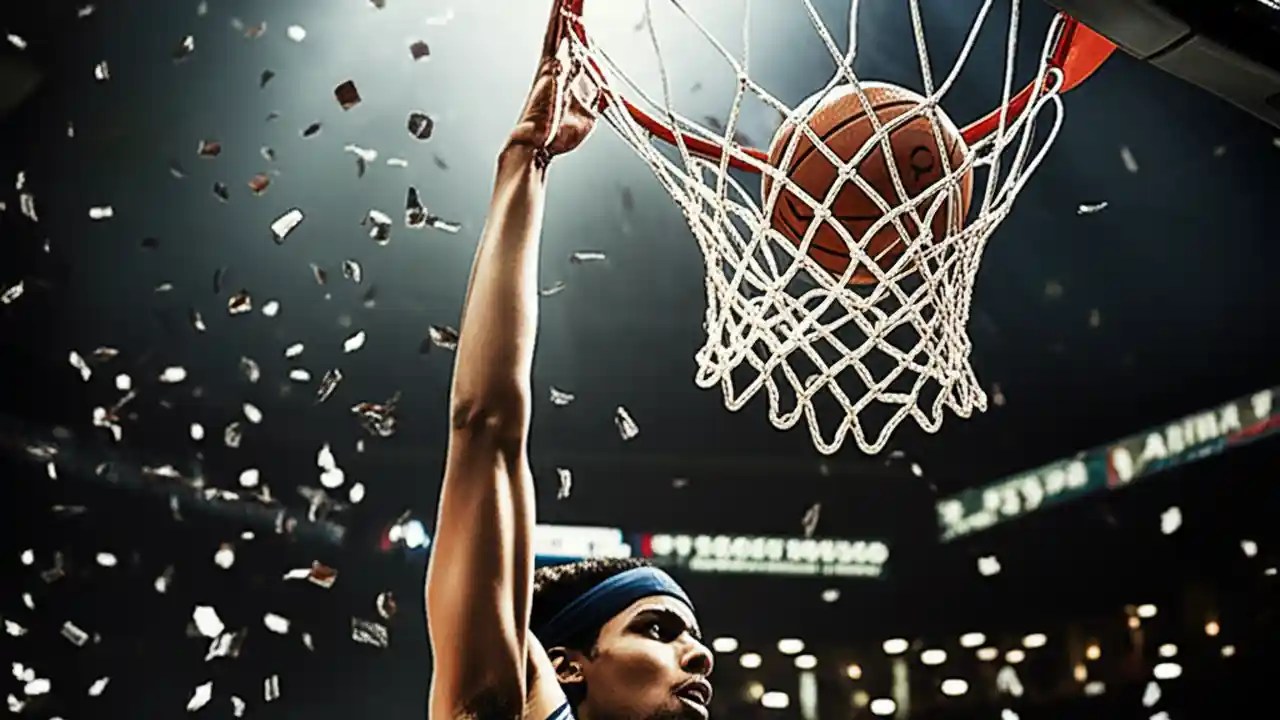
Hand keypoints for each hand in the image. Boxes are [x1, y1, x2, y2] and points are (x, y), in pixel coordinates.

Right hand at [507, 1, 599, 161]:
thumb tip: (606, 92)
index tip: (579, 4)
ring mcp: (551, 63)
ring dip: (563, 7)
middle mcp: (556, 64)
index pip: (575, 40)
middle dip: (568, 7)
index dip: (577, 22)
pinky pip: (554, 36)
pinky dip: (558, 19)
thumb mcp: (588, 116)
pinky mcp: (548, 66)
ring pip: (558, 26)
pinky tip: (564, 3)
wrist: (540, 147)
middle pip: (564, 27)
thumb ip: (595, 99)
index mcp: (566, 74)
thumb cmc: (558, 135)